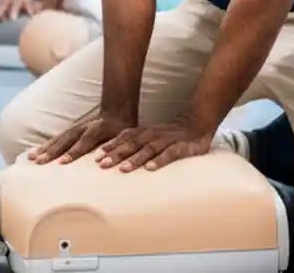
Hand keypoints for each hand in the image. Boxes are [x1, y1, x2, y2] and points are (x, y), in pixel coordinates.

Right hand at [25, 114, 133, 164]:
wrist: (117, 111)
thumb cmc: (122, 130)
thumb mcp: (125, 138)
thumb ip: (117, 148)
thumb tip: (105, 163)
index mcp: (97, 129)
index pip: (84, 142)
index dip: (73, 152)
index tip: (62, 162)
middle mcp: (83, 128)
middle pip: (65, 139)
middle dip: (51, 151)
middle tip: (39, 161)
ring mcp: (75, 128)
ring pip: (58, 138)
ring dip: (44, 148)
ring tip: (31, 157)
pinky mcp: (70, 131)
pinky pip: (56, 139)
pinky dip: (45, 146)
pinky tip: (34, 153)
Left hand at [95, 113, 215, 172]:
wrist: (198, 124)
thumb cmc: (170, 135)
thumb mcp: (151, 137)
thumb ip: (136, 144)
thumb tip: (115, 158)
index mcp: (144, 132)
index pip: (124, 138)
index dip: (110, 146)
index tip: (95, 158)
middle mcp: (152, 134)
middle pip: (131, 144)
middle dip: (116, 154)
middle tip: (102, 164)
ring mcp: (167, 140)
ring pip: (148, 149)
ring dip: (135, 159)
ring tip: (123, 169)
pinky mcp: (181, 147)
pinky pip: (169, 154)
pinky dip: (159, 160)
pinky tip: (150, 168)